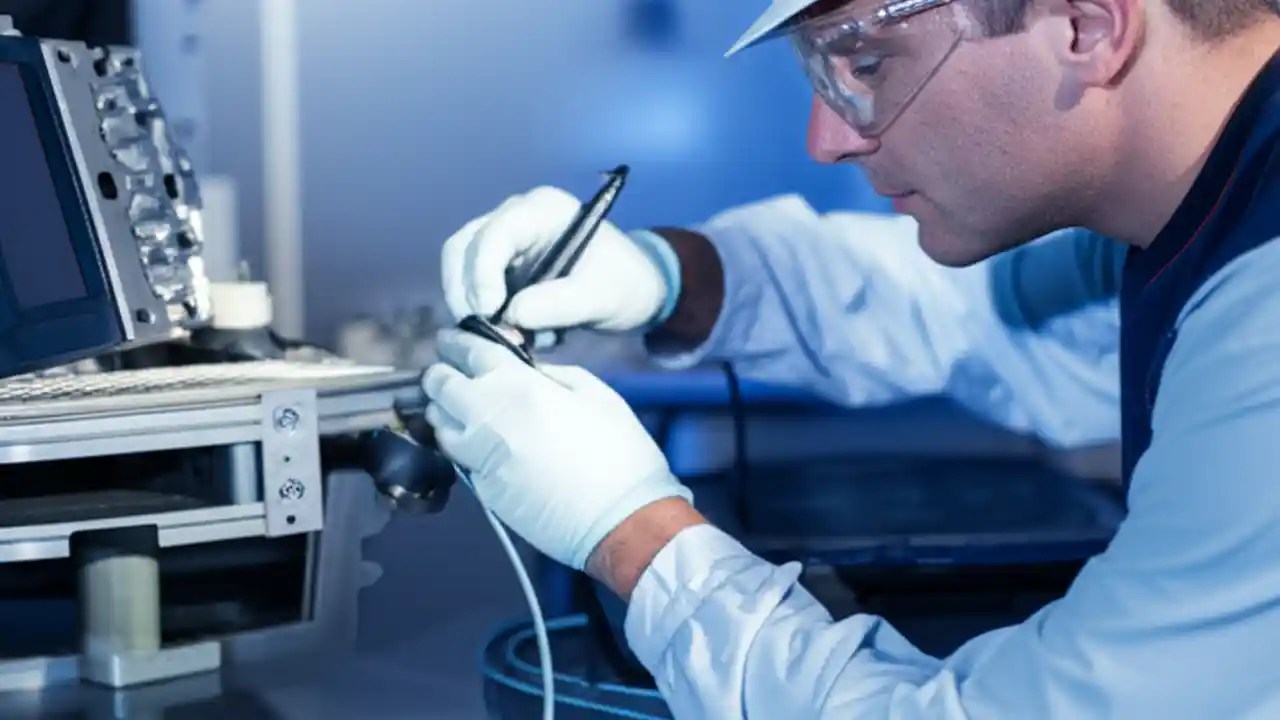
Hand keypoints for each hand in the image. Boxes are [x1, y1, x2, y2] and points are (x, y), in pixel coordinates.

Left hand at [422, 328, 692, 569]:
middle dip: (440, 374)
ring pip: (439, 425)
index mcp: (518, 386)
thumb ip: (555, 374)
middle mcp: (487, 418)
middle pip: (439, 387)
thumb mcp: (596, 395)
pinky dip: (462, 444)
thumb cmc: (619, 452)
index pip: (468, 352)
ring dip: (444, 411)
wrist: (620, 520)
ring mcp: (480, 458)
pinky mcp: (482, 490)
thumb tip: (529, 371)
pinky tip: (481, 444)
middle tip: (450, 371)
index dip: (455, 341)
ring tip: (460, 407)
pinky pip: (459, 458)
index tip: (451, 338)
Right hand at [441, 186, 672, 332]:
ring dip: (470, 304)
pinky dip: (483, 312)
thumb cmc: (625, 284)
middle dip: (466, 292)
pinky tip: (511, 333)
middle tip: (485, 331)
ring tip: (500, 336)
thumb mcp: (602, 297)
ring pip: (461, 267)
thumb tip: (512, 315)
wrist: (636, 291)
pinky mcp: (501, 266)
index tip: (492, 313)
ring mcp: (504, 241)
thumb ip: (560, 304)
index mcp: (543, 210)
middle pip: (464, 247)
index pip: (495, 234)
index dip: (483, 274)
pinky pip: (473, 286)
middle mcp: (515, 217)